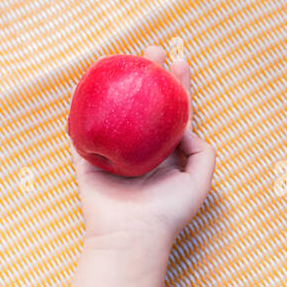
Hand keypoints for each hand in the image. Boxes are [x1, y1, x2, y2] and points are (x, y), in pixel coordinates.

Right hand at [68, 44, 216, 243]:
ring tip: (125, 58)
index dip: (177, 87)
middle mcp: (139, 149)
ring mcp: (112, 153)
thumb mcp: (200, 181)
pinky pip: (84, 128)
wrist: (131, 236)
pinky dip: (84, 107)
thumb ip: (202, 151)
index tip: (180, 62)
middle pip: (144, 103)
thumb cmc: (167, 213)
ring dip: (118, 82)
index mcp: (165, 153)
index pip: (173, 112)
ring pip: (114, 110)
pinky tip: (90, 83)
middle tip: (152, 50)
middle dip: (149, 75)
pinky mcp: (89, 160)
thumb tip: (186, 127)